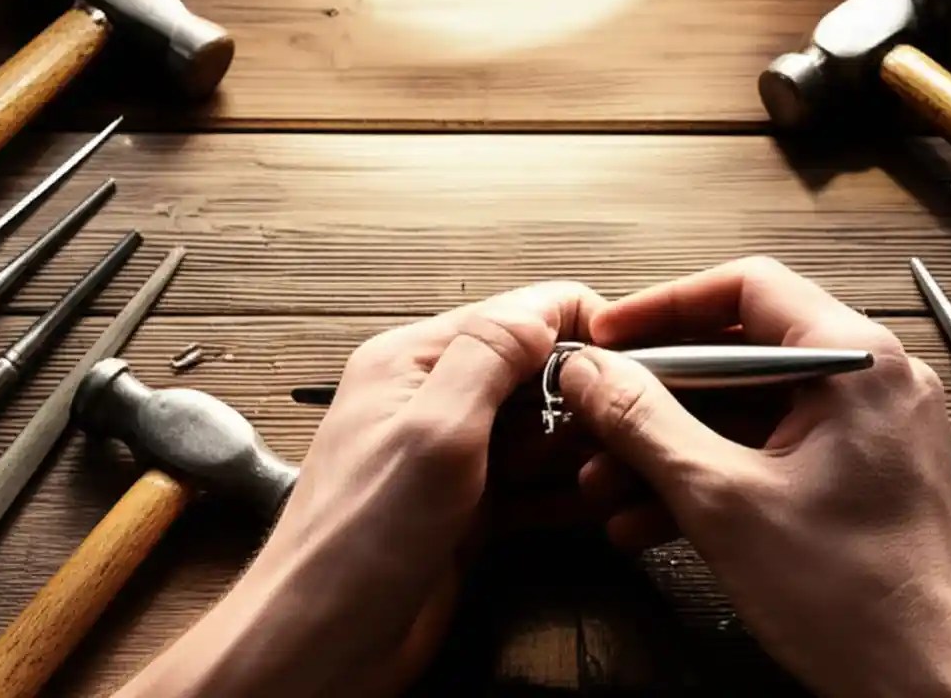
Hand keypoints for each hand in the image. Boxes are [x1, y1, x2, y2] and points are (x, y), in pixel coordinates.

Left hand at [116, 282, 602, 697]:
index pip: (514, 312)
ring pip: (540, 429)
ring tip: (608, 475)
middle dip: (582, 398)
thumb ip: (486, 359)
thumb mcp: (432, 434)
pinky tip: (592, 504)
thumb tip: (540, 309)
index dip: (576, 329)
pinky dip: (565, 491)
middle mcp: (431, 400)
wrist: (326, 642)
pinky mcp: (468, 507)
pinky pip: (532, 483)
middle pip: (535, 371)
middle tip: (614, 434)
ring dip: (579, 448)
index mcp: (411, 363)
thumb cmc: (353, 545)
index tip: (624, 361)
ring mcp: (451, 456)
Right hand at [559, 258, 950, 697]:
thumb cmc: (852, 600)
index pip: (748, 287)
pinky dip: (707, 476)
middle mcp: (869, 383)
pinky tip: (648, 518)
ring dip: (669, 446)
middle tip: (597, 416)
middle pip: (737, 352)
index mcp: (856, 363)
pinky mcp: (850, 474)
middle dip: (655, 397)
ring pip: (743, 410)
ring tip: (607, 485)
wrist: (912, 686)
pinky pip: (764, 451)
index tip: (610, 336)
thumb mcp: (720, 500)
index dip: (664, 306)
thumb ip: (645, 424)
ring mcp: (862, 431)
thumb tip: (590, 372)